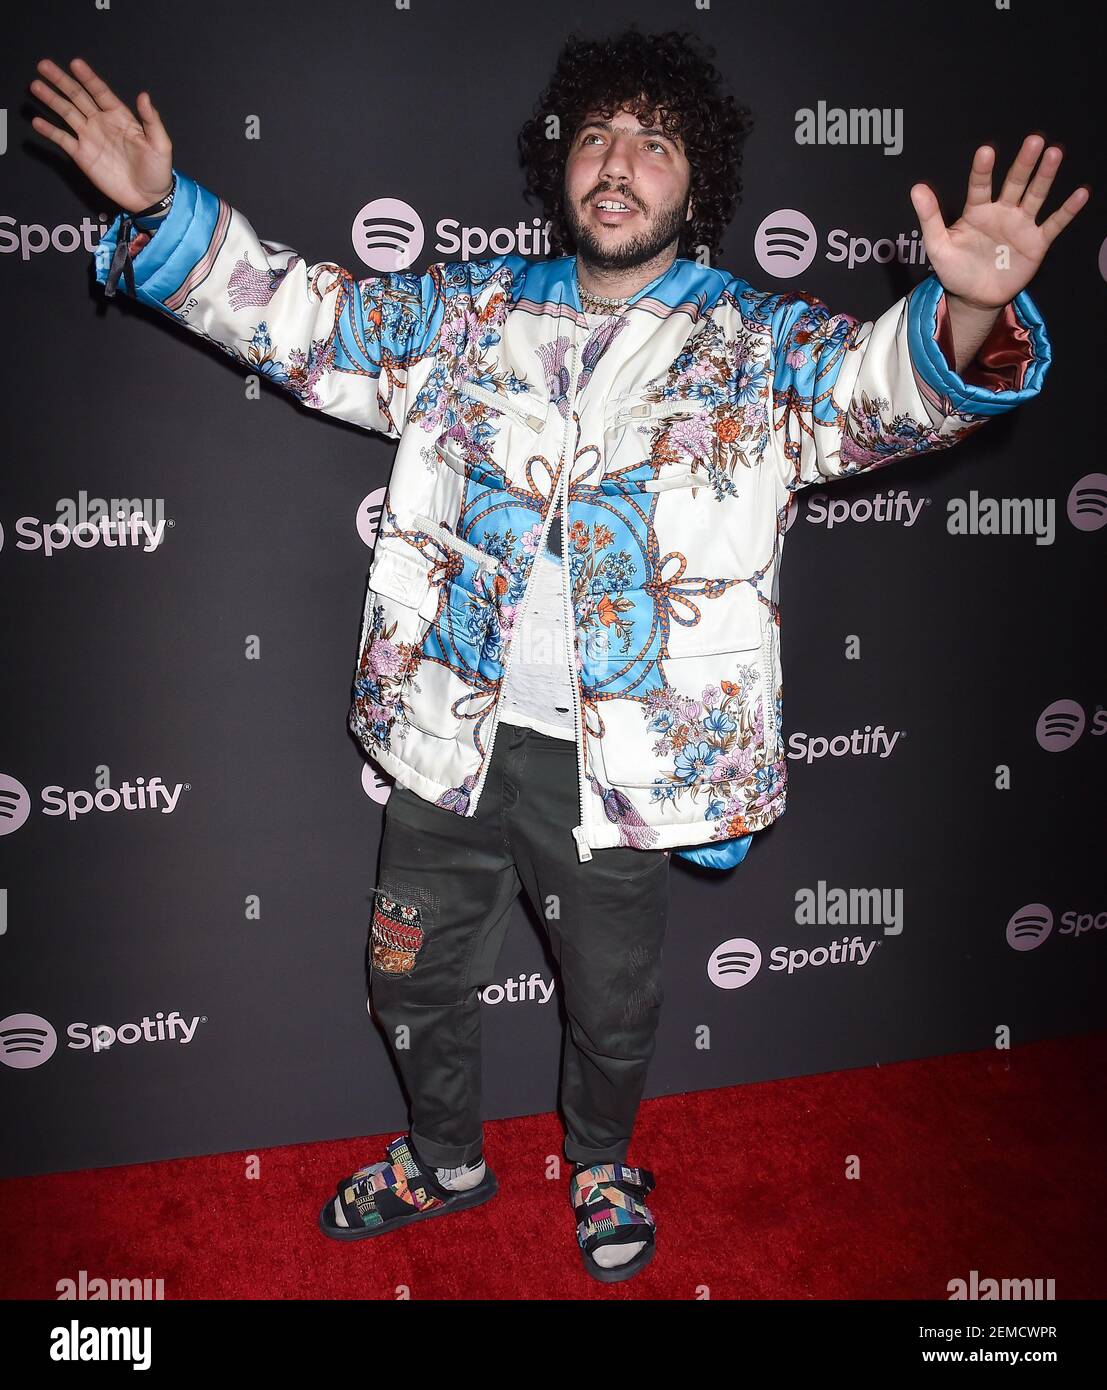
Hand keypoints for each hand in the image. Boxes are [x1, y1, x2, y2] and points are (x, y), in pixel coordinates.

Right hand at [29, 57, 173, 213]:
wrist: (149, 198)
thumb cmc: (157, 171)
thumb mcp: (160, 145)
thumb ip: (152, 120)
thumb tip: (144, 96)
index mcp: (120, 116)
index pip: (100, 92)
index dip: (88, 78)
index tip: (75, 64)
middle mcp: (101, 122)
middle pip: (78, 96)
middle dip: (61, 81)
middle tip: (44, 65)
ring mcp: (90, 138)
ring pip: (66, 113)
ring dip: (51, 99)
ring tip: (36, 86)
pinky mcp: (82, 155)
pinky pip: (63, 140)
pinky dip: (50, 131)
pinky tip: (37, 121)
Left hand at [909, 135, 1088, 309]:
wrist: (974, 297)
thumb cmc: (955, 269)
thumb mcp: (938, 246)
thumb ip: (929, 218)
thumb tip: (916, 188)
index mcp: (977, 210)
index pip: (980, 185)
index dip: (982, 170)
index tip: (986, 152)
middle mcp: (1002, 211)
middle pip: (1014, 183)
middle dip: (1024, 163)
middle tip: (1034, 141)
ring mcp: (1021, 225)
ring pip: (1035, 195)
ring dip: (1045, 176)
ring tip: (1054, 154)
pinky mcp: (1036, 242)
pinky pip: (1054, 223)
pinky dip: (1067, 210)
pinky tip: (1080, 193)